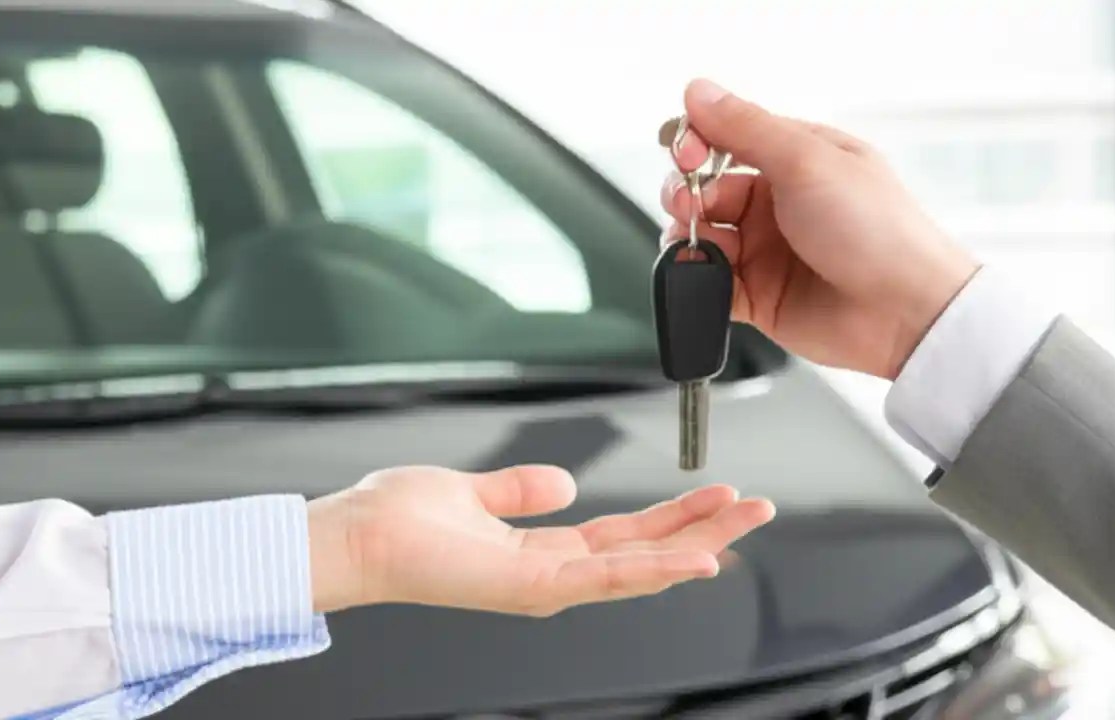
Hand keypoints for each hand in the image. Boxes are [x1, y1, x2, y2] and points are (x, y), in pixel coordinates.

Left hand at [307, 464, 773, 615]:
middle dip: (704, 530)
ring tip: (746, 522)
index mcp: (542, 551)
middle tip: (758, 507)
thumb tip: (565, 481)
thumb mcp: (476, 492)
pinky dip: (656, 569)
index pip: (625, 536)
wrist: (356, 535)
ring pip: (640, 566)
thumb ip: (521, 489)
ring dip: (697, 544)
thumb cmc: (399, 518)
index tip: (718, 495)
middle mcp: (551, 575)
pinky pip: (607, 578)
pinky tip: (698, 559)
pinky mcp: (532, 588)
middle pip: (646, 552)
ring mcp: (544, 587)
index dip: (675, 517)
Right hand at [661, 79, 980, 379]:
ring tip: (702, 245)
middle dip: (686, 193)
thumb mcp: (807, 161)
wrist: (903, 312)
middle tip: (691, 205)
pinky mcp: (758, 295)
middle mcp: (778, 202)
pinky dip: (696, 278)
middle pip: (704, 188)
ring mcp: (767, 250)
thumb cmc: (876, 230)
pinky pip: (709, 283)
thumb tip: (699, 91)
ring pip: (699, 235)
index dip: (696, 141)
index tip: (686, 153)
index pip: (727, 137)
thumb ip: (746, 128)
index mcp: (795, 158)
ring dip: (688, 236)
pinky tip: (705, 275)